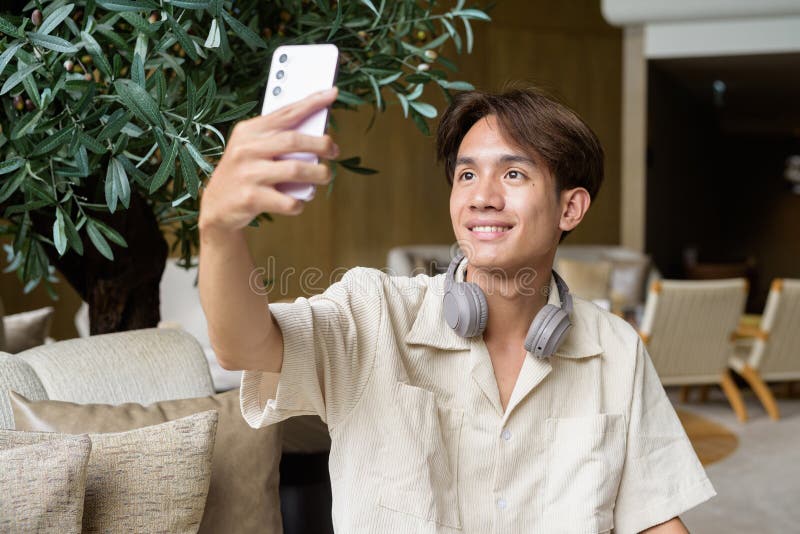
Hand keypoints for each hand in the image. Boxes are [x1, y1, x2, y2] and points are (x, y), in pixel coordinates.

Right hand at [199, 87, 339, 232]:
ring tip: (324, 175)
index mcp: (248, 131)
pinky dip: (300, 202)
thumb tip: (316, 133)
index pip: (285, 113)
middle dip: (322, 144)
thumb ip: (277, 139)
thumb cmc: (243, 174)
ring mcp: (249, 174)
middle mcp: (247, 149)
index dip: (311, 102)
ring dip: (318, 174)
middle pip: (294, 140)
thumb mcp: (251, 149)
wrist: (216, 207)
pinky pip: (289, 201)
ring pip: (296, 170)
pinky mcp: (251, 198)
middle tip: (334, 151)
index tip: (332, 93)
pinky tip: (298, 201)